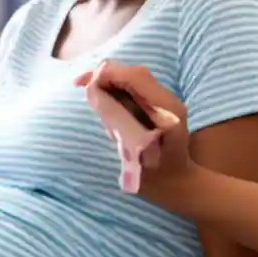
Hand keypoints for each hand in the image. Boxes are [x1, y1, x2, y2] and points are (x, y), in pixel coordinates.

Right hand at [75, 61, 190, 197]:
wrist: (177, 183)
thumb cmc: (154, 176)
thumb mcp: (131, 151)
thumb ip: (114, 117)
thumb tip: (93, 91)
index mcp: (165, 109)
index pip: (135, 76)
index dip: (107, 74)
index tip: (82, 83)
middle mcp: (168, 99)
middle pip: (132, 73)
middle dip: (105, 75)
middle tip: (79, 83)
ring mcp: (165, 101)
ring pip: (132, 78)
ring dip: (109, 82)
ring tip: (90, 92)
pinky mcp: (158, 105)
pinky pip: (134, 88)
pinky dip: (115, 89)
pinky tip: (103, 99)